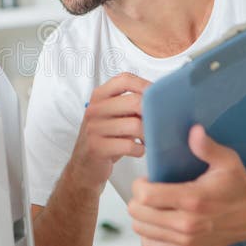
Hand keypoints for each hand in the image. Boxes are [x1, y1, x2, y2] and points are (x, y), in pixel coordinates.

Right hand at [68, 73, 149, 193]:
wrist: (84, 165)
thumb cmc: (106, 138)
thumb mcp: (113, 116)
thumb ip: (131, 104)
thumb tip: (161, 99)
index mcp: (99, 96)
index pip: (125, 80)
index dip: (146, 86)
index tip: (159, 97)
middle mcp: (95, 109)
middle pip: (135, 102)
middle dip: (153, 114)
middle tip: (158, 124)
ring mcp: (94, 128)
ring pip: (135, 125)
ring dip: (148, 135)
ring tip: (148, 139)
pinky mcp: (97, 147)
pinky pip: (129, 146)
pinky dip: (140, 150)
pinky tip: (137, 150)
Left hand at [128, 125, 245, 245]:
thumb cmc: (239, 187)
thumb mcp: (227, 161)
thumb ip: (207, 147)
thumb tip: (194, 131)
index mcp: (192, 199)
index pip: (146, 196)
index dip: (139, 184)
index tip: (148, 178)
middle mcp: (187, 223)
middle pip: (138, 212)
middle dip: (137, 198)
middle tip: (149, 190)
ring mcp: (185, 239)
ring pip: (141, 229)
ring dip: (141, 215)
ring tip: (152, 204)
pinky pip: (150, 245)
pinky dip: (148, 233)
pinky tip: (157, 221)